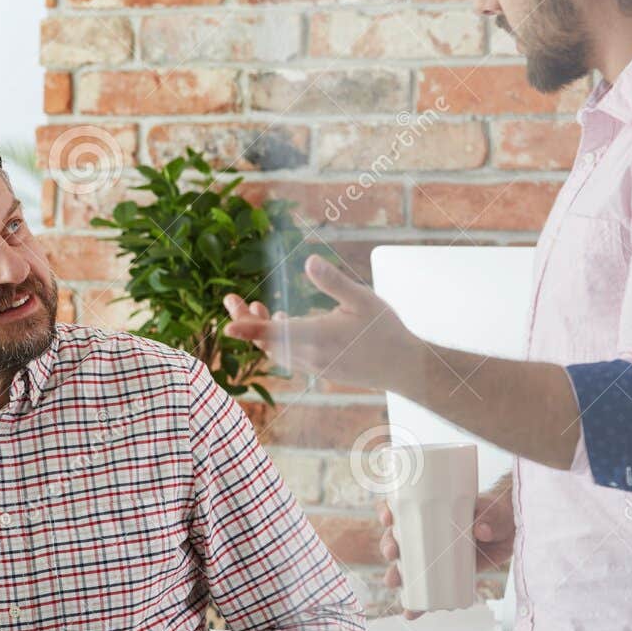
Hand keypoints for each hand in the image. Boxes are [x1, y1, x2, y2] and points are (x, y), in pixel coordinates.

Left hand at [223, 256, 422, 392]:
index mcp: (319, 336)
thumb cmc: (385, 331)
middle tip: (230, 299)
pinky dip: (276, 339)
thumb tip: (309, 260)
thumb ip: (333, 282)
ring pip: (275, 350)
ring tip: (252, 306)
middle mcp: (311, 355)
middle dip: (246, 321)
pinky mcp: (320, 370)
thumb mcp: (362, 300)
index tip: (226, 327)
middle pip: (266, 341)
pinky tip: (282, 319)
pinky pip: (288, 356)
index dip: (249, 328)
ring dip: (260, 330)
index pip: (274, 333)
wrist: (404, 368)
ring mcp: (314, 366)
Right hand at [379, 486, 515, 618]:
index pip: (401, 507)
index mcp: (432, 509)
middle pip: (398, 537)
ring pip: (408, 564)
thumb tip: (480, 530)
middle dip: (389, 546)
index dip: (387, 511)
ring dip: (397, 574)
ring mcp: (435, 553)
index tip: (388, 518)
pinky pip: (427, 588)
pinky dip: (418, 603)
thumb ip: (489, 516)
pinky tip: (411, 612)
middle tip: (392, 553)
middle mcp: (427, 531)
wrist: (512, 532)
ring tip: (395, 584)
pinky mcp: (445, 573)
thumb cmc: (499, 513)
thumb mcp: (495, 510)